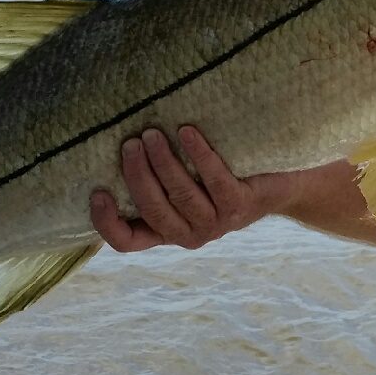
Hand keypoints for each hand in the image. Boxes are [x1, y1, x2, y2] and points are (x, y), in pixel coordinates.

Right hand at [90, 126, 283, 251]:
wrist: (278, 185)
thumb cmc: (220, 178)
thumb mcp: (184, 184)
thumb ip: (154, 177)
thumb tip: (113, 143)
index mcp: (167, 231)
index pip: (127, 242)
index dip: (107, 223)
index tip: (97, 192)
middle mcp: (189, 234)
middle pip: (152, 210)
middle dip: (137, 175)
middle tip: (130, 143)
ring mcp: (215, 223)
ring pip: (181, 195)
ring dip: (163, 162)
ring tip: (153, 134)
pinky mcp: (239, 206)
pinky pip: (214, 178)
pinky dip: (198, 153)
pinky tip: (187, 132)